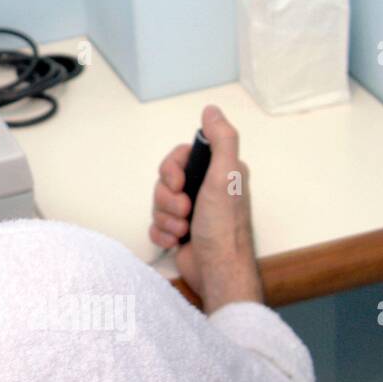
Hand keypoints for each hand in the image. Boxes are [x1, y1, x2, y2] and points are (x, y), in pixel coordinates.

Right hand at [149, 105, 262, 312]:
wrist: (216, 271)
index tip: (178, 183)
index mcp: (219, 173)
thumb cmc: (223, 226)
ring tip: (182, 230)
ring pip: (159, 204)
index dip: (171, 170)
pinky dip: (163, 234)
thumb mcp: (226, 175)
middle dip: (167, 199)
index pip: (179, 158)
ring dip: (166, 219)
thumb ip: (221, 140)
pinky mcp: (180, 233)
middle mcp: (206, 190)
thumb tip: (211, 110)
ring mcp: (192, 213)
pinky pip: (156, 225)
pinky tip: (177, 241)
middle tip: (184, 211)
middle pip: (165, 181)